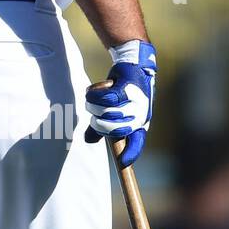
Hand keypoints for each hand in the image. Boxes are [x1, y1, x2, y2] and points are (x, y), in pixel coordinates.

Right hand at [85, 40, 156, 167]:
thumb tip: (89, 140)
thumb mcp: (115, 110)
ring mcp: (135, 103)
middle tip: (96, 111)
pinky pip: (106, 98)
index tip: (124, 163)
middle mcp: (139, 115)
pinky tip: (97, 88)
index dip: (131, 153)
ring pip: (105, 113)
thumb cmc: (124, 91)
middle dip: (98, 122)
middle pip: (111, 130)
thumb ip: (101, 126)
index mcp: (139, 124)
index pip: (137, 142)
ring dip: (95, 104)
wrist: (133, 65)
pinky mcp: (126, 89)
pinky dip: (97, 94)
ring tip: (99, 95)